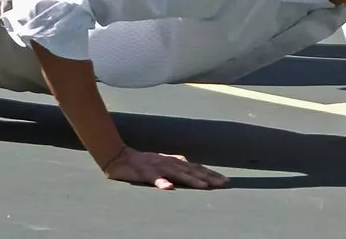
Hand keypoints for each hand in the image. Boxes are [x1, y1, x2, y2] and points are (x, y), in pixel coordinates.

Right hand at [102, 146, 228, 189]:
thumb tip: (189, 161)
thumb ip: (175, 161)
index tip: (225, 180)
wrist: (119, 157)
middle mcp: (169, 163)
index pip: (196, 168)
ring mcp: (157, 167)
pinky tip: (169, 188)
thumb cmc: (141, 161)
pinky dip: (162, 182)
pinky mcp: (145, 172)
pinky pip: (154, 178)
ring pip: (177, 174)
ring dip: (191, 180)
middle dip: (208, 177)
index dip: (211, 174)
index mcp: (173, 162)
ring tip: (204, 186)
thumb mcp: (161, 160)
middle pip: (192, 171)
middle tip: (223, 184)